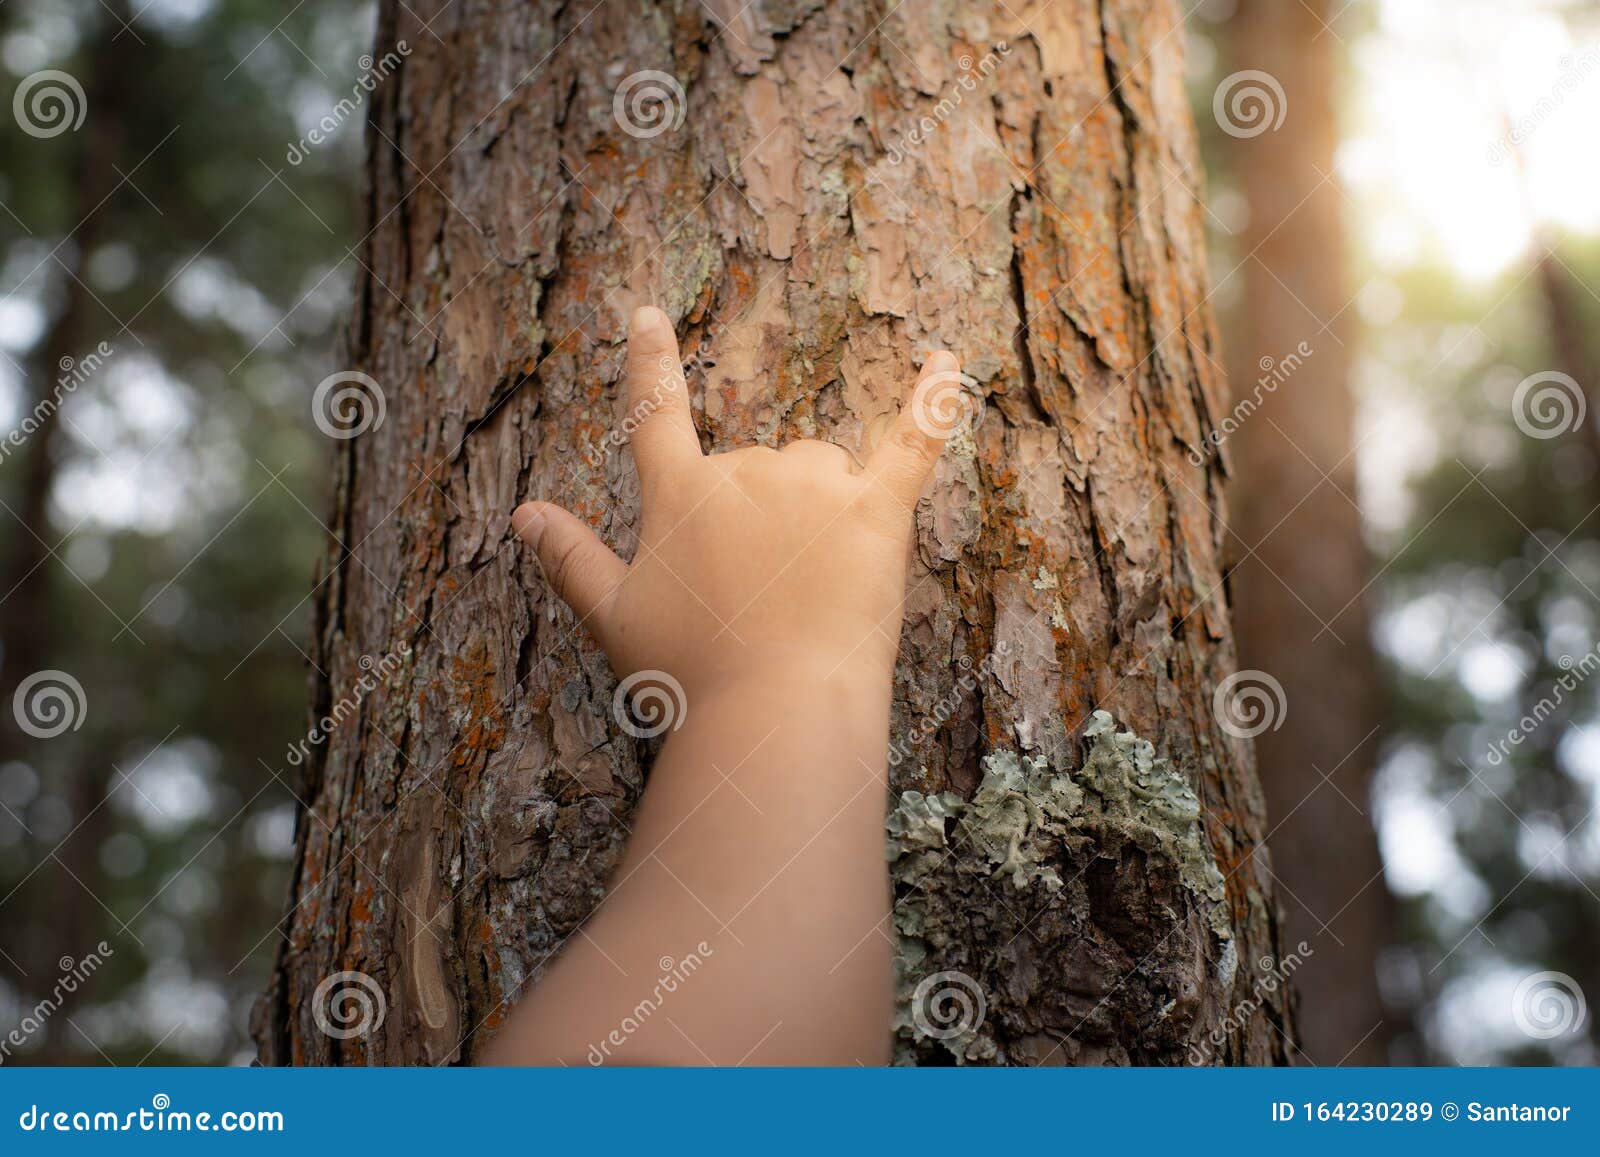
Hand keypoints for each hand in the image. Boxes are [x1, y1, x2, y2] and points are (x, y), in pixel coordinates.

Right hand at [511, 306, 961, 696]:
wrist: (776, 713)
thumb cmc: (691, 675)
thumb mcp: (614, 618)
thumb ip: (571, 558)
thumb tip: (522, 513)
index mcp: (679, 495)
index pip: (655, 413)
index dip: (650, 363)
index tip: (649, 316)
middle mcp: (745, 472)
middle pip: (761, 465)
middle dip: (765, 524)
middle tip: (762, 605)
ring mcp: (815, 487)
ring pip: (822, 469)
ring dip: (821, 512)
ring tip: (814, 594)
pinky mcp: (878, 512)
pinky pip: (913, 441)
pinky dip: (935, 400)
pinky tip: (949, 357)